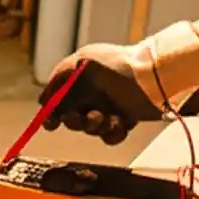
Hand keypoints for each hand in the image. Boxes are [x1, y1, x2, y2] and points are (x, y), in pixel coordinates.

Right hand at [40, 43, 162, 144]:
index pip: (57, 100)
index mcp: (79, 79)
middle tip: (83, 117)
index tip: (50, 123)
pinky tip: (121, 121)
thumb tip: (44, 100)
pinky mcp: (124, 120)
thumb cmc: (119, 65)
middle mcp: (92, 94)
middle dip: (75, 121)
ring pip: (90, 129)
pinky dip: (113, 132)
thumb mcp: (83, 62)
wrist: (155, 77)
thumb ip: (59, 79)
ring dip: (96, 126)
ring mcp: (108, 107)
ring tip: (107, 117)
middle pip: (71, 118)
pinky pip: (110, 136)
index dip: (51, 114)